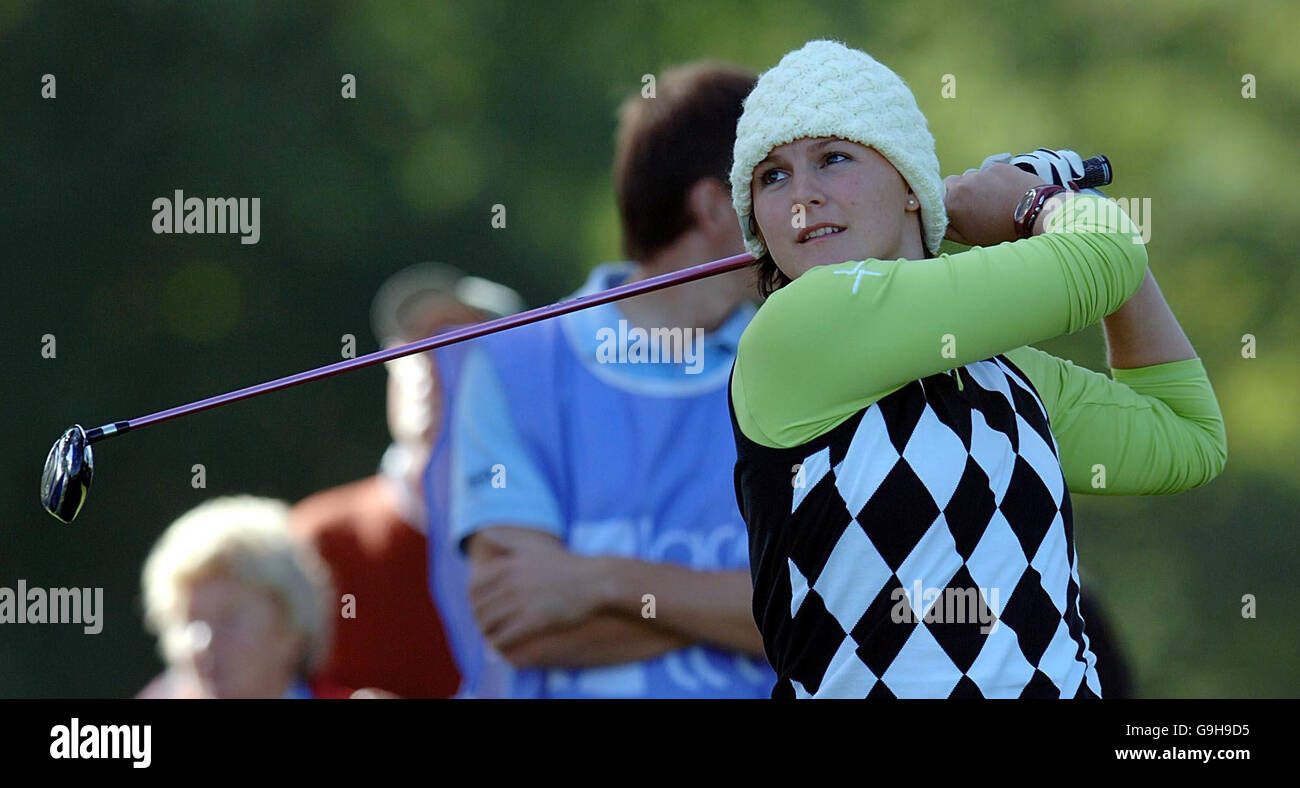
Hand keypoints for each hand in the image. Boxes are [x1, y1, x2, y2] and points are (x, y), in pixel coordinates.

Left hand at [468, 532, 605, 650]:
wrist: (595, 582)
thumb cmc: (565, 565)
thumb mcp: (534, 546)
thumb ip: (508, 539)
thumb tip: (487, 534)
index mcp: (508, 566)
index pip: (473, 588)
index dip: (473, 602)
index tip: (480, 609)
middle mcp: (511, 582)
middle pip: (479, 608)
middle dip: (478, 619)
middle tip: (485, 626)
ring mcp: (521, 602)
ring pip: (488, 624)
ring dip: (486, 633)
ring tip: (492, 637)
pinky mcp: (533, 621)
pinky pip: (504, 638)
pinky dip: (498, 645)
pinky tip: (503, 647)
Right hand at [943, 163, 1045, 246]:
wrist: (1033, 212)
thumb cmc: (1000, 229)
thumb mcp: (969, 237)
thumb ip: (947, 229)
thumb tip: (936, 224)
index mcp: (951, 202)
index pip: (934, 197)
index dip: (942, 204)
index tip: (952, 211)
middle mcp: (962, 183)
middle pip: (950, 184)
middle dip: (957, 193)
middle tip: (971, 206)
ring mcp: (980, 172)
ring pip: (970, 178)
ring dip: (975, 187)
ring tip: (991, 201)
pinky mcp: (996, 166)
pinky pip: (987, 173)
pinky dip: (992, 181)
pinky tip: (1003, 193)